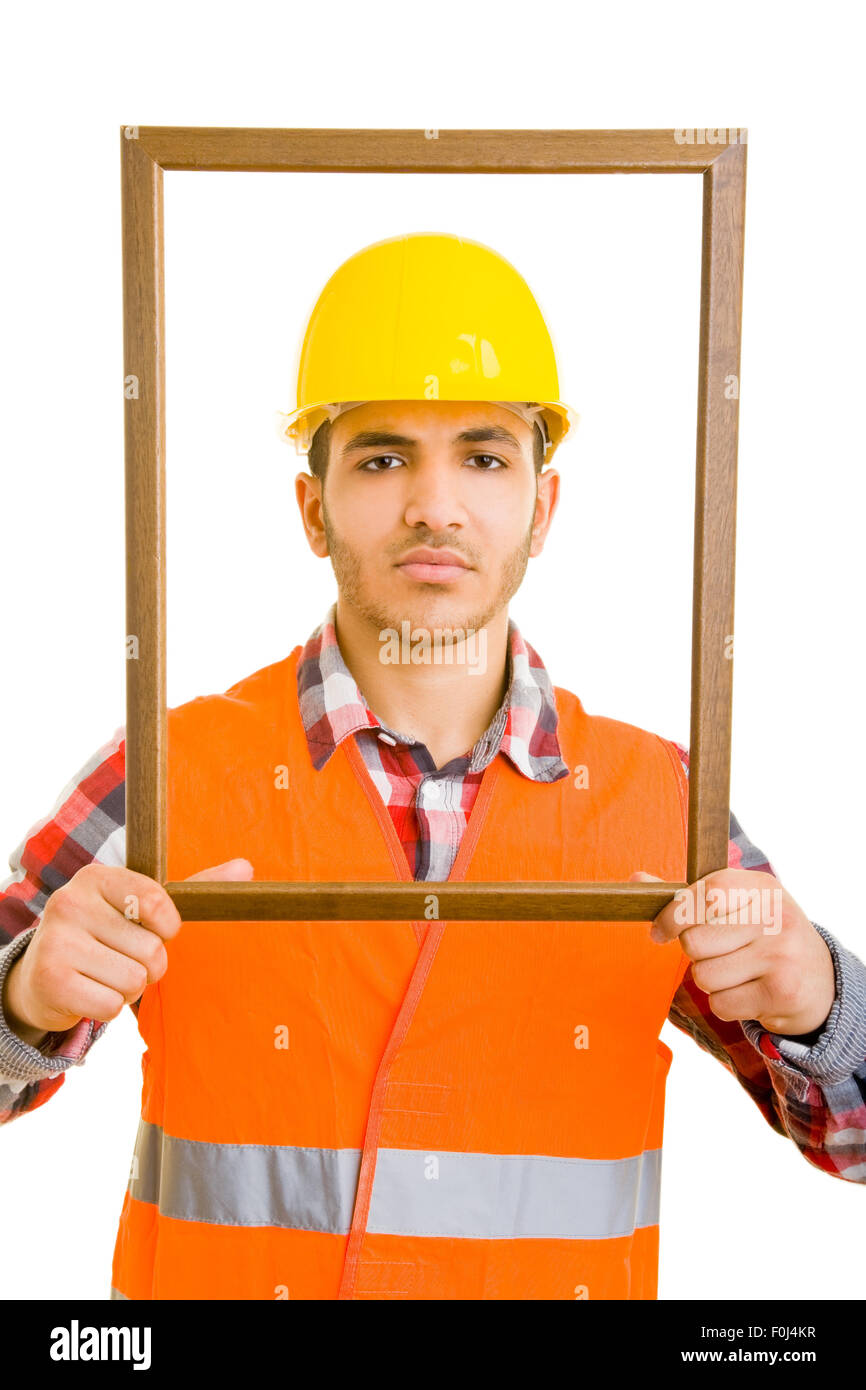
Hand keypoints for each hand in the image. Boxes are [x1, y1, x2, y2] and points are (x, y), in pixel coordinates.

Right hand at [2, 858, 253, 1041]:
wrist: (41, 976)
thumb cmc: (106, 935)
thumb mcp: (142, 906)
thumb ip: (193, 888)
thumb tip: (245, 868)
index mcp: (98, 877)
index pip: (159, 902)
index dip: (168, 927)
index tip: (156, 930)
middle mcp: (71, 902)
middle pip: (152, 949)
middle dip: (148, 964)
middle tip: (121, 958)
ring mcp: (56, 941)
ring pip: (134, 979)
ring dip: (127, 987)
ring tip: (103, 974)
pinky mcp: (51, 980)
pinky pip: (111, 1005)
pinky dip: (107, 1007)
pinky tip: (88, 991)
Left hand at [629, 868, 834, 1036]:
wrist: (823, 983)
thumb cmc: (766, 938)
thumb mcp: (739, 907)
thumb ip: (688, 897)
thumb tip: (635, 882)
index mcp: (762, 888)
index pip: (707, 892)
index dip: (673, 914)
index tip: (658, 932)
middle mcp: (775, 918)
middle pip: (695, 941)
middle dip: (696, 955)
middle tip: (721, 954)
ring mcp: (781, 955)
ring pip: (704, 976)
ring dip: (712, 982)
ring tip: (740, 974)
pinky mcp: (782, 993)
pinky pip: (721, 1004)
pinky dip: (727, 1005)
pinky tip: (751, 994)